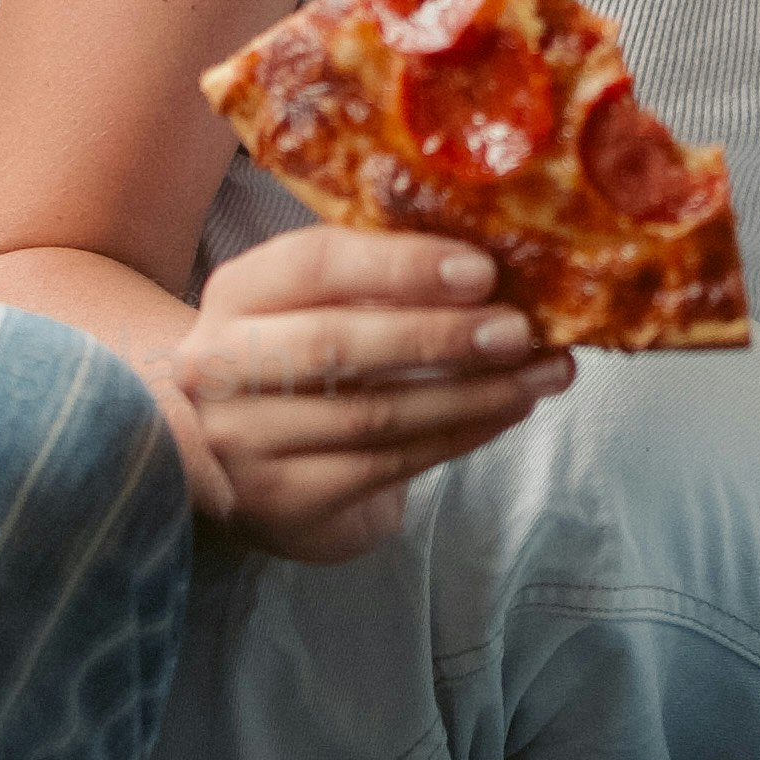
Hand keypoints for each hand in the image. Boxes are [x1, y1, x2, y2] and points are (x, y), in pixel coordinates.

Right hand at [166, 227, 571, 562]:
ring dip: (470, 394)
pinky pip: (386, 464)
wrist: (245, 459)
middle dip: (441, 336)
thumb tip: (494, 259)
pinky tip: (505, 412)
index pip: (313, 263)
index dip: (401, 266)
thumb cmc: (301, 356)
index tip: (482, 270)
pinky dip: (457, 436)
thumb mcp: (317, 302)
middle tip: (520, 330)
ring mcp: (244, 440)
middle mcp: (221, 365)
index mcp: (236, 291)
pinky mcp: (284, 500)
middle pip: (337, 344)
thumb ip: (381, 278)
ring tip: (539, 375)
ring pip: (371, 414)